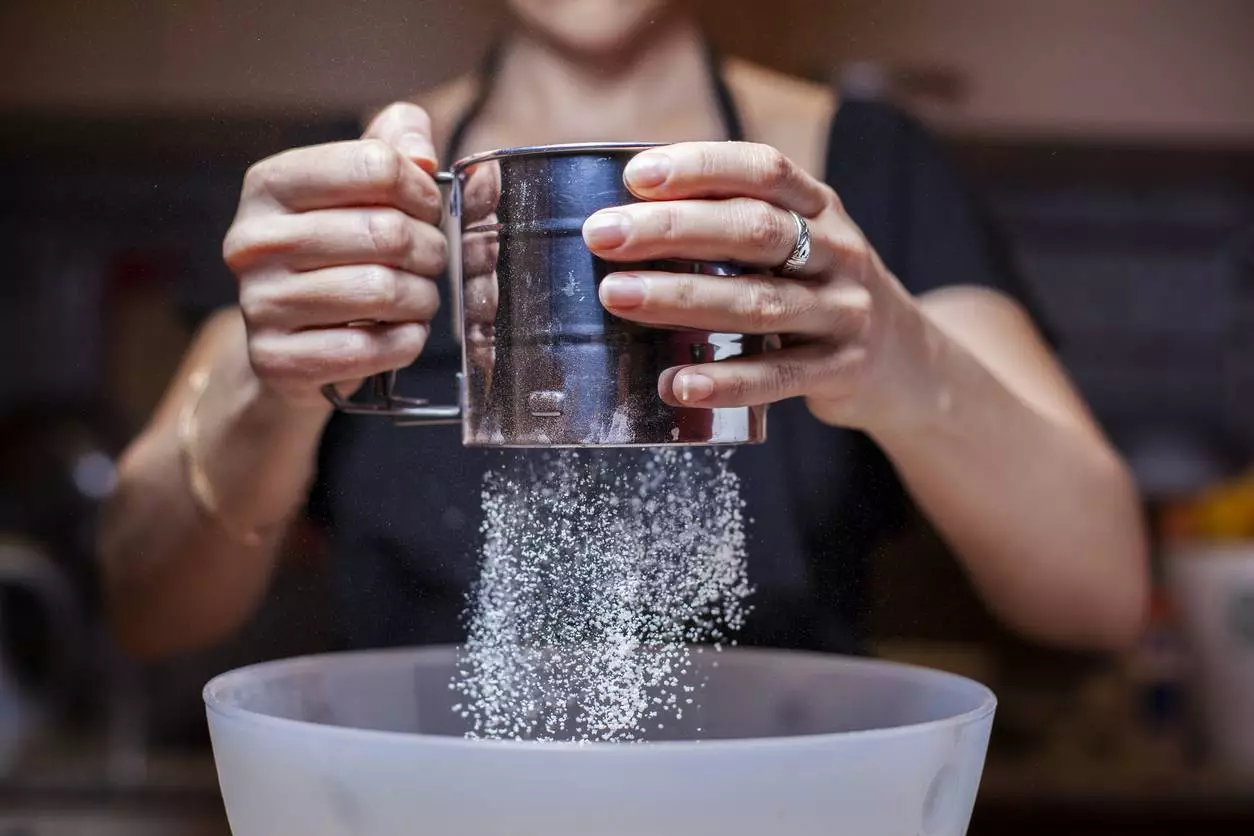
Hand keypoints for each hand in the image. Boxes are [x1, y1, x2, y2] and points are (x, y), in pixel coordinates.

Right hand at [222, 103, 445, 407]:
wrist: (293, 340)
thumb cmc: (338, 252)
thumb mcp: (359, 186)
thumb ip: (394, 144)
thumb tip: (421, 153)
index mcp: (271, 184)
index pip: (375, 165)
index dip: (423, 190)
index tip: (428, 210)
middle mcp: (254, 241)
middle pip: (387, 232)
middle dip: (430, 250)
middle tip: (429, 261)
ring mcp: (259, 303)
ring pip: (383, 292)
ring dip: (422, 298)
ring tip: (417, 297)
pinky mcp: (275, 359)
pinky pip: (370, 348)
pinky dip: (406, 342)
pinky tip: (401, 333)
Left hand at [583, 142, 936, 429]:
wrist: (909, 363)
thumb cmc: (820, 293)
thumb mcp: (797, 245)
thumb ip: (734, 227)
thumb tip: (627, 212)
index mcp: (821, 208)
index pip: (764, 169)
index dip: (701, 166)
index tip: (635, 176)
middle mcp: (839, 252)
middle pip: (753, 231)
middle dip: (671, 230)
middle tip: (602, 236)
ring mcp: (844, 313)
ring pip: (758, 302)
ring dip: (680, 298)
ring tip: (616, 297)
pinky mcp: (843, 371)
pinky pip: (778, 376)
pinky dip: (725, 381)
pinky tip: (676, 384)